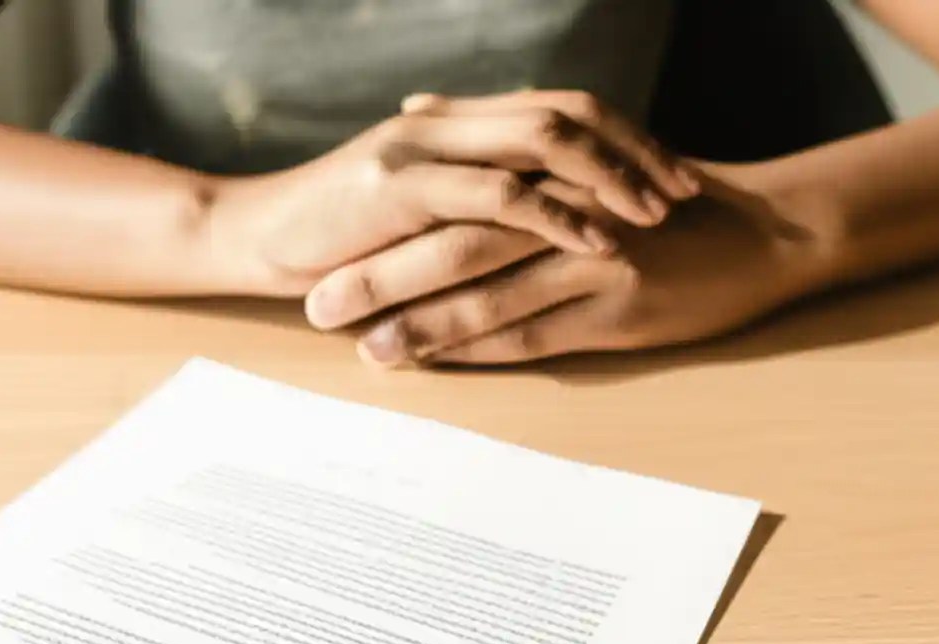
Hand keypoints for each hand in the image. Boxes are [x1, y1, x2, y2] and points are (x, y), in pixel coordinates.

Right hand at [203, 93, 697, 295]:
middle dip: (636, 149)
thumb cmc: (335, 232)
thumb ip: (464, 196)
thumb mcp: (411, 208)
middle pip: (566, 111)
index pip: (558, 107)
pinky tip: (600, 242)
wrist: (252, 237)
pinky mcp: (400, 188)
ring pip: (542, 140)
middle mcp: (445, 120)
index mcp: (453, 120)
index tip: (671, 173)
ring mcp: (423, 148)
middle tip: (686, 189)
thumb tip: (533, 206)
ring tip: (659, 214)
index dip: (623, 134)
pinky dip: (559, 216)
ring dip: (611, 177)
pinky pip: (499, 194)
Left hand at [305, 167, 830, 364]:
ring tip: (366, 352)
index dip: (387, 229)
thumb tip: (418, 105)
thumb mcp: (591, 151)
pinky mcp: (619, 310)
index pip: (452, 203)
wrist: (766, 228)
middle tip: (318, 310)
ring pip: (488, 297)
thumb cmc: (670, 195)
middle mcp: (564, 214)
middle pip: (454, 247)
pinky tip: (440, 366)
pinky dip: (483, 350)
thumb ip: (498, 137)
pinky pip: (537, 334)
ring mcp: (592, 264)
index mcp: (550, 174)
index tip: (323, 252)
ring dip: (421, 327)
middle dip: (382, 280)